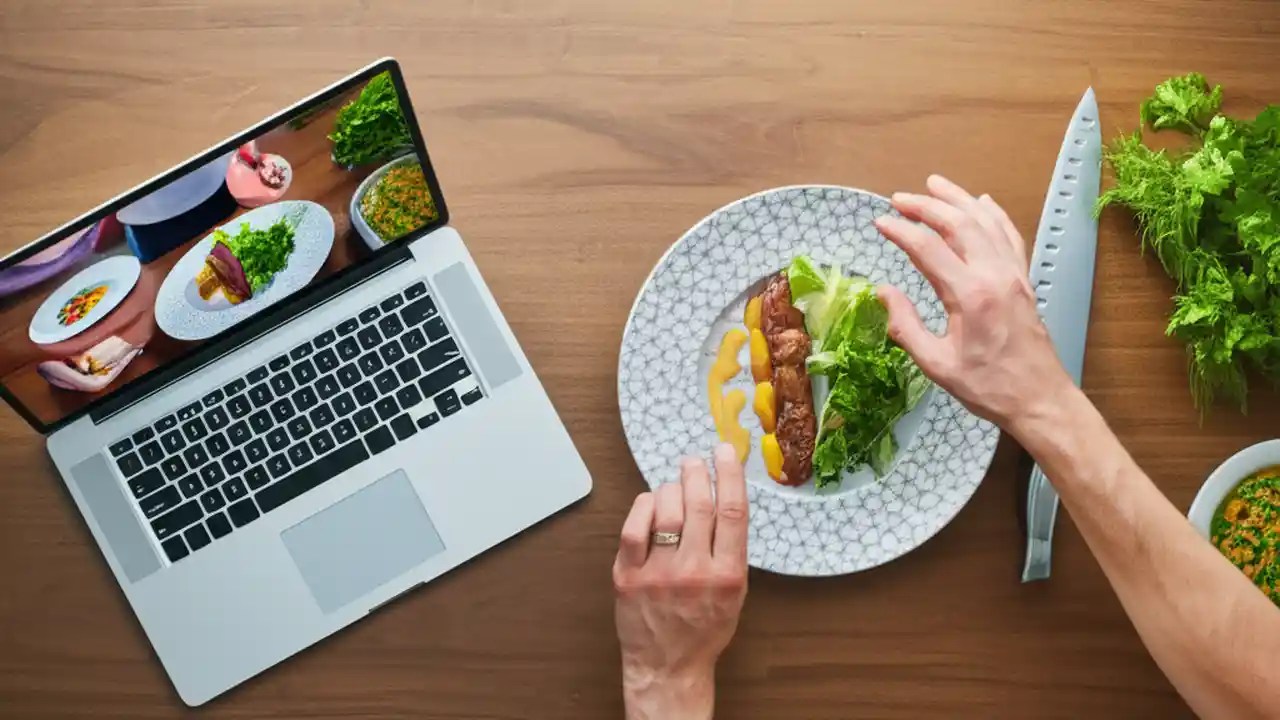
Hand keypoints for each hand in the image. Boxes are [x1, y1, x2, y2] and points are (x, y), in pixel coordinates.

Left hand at [613, 444, 748, 719]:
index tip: (726, 452)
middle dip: (697, 473)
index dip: (730, 474)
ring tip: (674, 487)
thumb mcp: (734, 592)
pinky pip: (632, 528)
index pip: (733, 511)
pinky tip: (649, 503)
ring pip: (666, 511)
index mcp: (728, 574)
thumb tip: (724, 496)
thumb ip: (730, 548)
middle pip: (699, 504)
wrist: (668, 666)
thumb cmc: (704, 628)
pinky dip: (642, 507)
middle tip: (694, 461)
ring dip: (671, 489)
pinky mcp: (628, 577)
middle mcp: (695, 571)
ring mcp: (659, 573)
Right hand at [874, 175, 1074, 432]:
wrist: (1039, 399)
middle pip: (958, 224)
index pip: (928, 248)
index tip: (880, 222)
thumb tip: (884, 292)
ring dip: (959, 200)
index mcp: (970, 295)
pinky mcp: (1024, 280)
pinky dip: (994, 214)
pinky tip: (982, 202)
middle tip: (899, 198)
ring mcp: (1013, 274)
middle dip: (926, 206)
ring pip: (986, 222)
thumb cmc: (986, 387)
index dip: (901, 231)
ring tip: (935, 184)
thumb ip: (905, 326)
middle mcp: (994, 275)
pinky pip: (1009, 236)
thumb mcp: (936, 365)